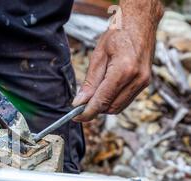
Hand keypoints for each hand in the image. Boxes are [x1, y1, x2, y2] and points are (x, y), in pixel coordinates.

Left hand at [73, 0, 163, 121]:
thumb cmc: (118, 34)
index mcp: (124, 70)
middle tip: (81, 103)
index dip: (87, 112)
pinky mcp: (145, 82)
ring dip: (103, 105)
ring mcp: (144, 82)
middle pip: (110, 108)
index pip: (102, 101)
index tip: (75, 117)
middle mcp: (137, 79)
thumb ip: (90, 82)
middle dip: (94, 109)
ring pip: (118, 107)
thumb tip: (79, 102)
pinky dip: (113, 100)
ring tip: (93, 94)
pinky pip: (125, 100)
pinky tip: (105, 90)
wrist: (140, 23)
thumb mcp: (98, 56)